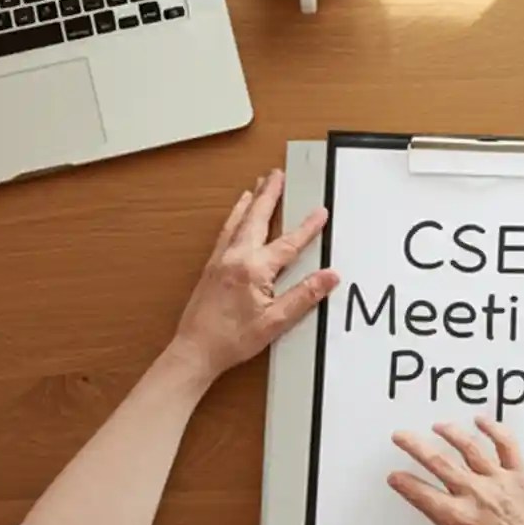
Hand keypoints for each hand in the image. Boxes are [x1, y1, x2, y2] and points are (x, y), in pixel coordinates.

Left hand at [170, 169, 338, 379]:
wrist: (195, 350)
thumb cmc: (231, 340)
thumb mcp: (276, 322)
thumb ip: (304, 296)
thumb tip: (328, 277)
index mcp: (253, 269)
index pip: (288, 243)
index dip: (307, 228)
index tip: (320, 213)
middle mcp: (235, 257)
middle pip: (256, 218)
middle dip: (269, 195)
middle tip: (276, 175)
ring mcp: (220, 260)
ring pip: (238, 221)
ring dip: (249, 202)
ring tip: (257, 186)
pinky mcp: (210, 267)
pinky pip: (225, 233)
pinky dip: (233, 218)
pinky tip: (235, 216)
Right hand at [387, 418, 523, 524]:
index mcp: (456, 518)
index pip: (420, 493)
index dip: (403, 483)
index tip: (395, 476)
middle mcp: (474, 495)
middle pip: (437, 462)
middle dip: (414, 446)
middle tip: (401, 437)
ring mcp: (498, 482)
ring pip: (468, 448)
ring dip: (449, 433)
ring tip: (438, 426)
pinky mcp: (520, 476)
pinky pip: (507, 445)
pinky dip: (493, 429)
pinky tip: (481, 421)